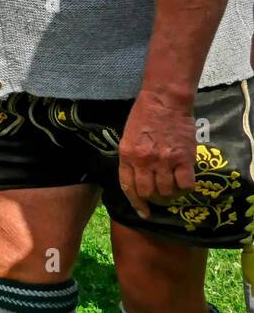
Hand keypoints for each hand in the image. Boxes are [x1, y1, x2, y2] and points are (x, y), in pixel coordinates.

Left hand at [118, 90, 196, 218]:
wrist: (164, 100)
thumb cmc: (144, 116)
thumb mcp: (127, 137)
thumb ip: (131, 158)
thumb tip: (137, 178)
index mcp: (127, 155)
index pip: (128, 187)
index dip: (136, 203)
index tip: (143, 212)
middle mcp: (143, 161)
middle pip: (148, 192)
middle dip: (153, 199)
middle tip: (161, 197)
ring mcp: (164, 161)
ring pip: (167, 192)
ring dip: (170, 194)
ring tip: (173, 188)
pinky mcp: (183, 159)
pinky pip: (186, 185)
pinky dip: (186, 188)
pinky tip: (185, 182)